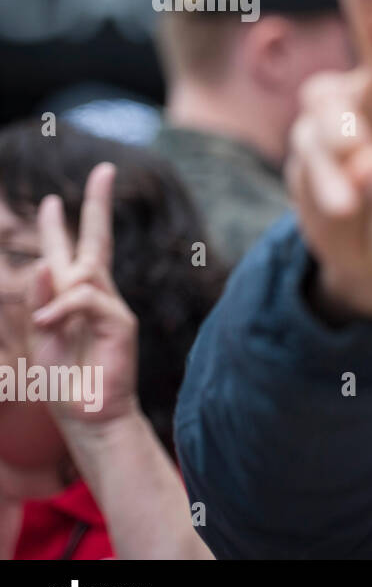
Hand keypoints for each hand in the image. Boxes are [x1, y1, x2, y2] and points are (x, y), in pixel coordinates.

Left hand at [27, 162, 139, 425]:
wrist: (90, 417)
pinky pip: (86, 298)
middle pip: (97, 241)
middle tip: (106, 169)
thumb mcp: (37, 338)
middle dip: (98, 204)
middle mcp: (96, 296)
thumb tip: (47, 266)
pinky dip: (63, 309)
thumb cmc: (63, 383)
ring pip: (83, 271)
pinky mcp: (120, 322)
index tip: (51, 200)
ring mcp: (111, 307)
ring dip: (57, 295)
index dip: (63, 225)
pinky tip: (49, 326)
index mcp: (74, 298)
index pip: (72, 252)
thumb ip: (39, 300)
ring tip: (45, 326)